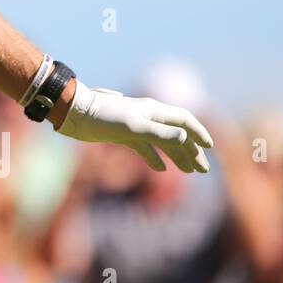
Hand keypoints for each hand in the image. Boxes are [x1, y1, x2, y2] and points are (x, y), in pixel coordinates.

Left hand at [57, 80, 212, 173]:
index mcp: (153, 110)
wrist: (73, 114)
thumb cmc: (103, 117)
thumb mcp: (133, 127)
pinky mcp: (122, 134)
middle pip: (175, 134)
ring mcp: (134, 125)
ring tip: (188, 172)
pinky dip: (153, 157)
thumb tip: (185, 138)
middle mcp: (147, 116)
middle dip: (191, 151)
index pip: (184, 120)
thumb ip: (159, 133)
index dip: (198, 132)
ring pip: (161, 142)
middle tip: (203, 170)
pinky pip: (144, 147)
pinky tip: (160, 170)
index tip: (209, 148)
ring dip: (176, 156)